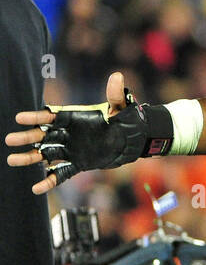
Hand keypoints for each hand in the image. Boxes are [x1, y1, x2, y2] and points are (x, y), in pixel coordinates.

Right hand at [5, 73, 156, 193]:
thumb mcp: (122, 108)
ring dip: (29, 158)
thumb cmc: (127, 120)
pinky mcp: (77, 164)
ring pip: (45, 154)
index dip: (36, 117)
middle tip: (9, 140)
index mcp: (75, 118)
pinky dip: (49, 181)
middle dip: (27, 137)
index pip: (52, 116)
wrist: (135, 140)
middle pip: (43, 135)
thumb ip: (115, 95)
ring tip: (11, 160)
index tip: (19, 118)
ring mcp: (71, 150)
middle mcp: (68, 134)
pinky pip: (60, 173)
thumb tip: (117, 76)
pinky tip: (36, 188)